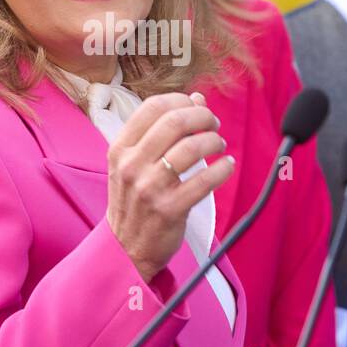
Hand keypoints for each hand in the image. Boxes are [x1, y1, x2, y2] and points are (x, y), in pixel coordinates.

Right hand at [106, 91, 233, 281]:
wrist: (126, 248)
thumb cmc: (133, 201)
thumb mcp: (134, 163)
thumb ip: (161, 130)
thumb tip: (197, 98)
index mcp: (120, 149)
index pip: (152, 107)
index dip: (181, 101)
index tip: (196, 107)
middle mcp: (131, 165)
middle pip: (174, 122)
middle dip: (203, 117)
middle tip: (213, 123)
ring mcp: (149, 188)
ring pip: (191, 148)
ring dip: (213, 140)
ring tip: (218, 145)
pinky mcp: (170, 209)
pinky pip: (205, 180)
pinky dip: (222, 169)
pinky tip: (227, 166)